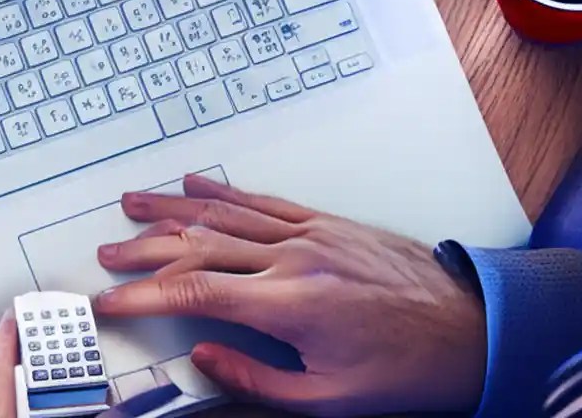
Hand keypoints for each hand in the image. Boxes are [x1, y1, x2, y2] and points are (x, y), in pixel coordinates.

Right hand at [92, 174, 486, 417]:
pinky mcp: (326, 221)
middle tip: (106, 257)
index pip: (196, 293)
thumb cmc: (410, 368)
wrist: (474, 328)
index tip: (112, 302)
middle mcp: (295, 258)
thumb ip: (258, 381)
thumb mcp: (331, 399)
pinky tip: (195, 185)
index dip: (144, 296)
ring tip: (131, 207)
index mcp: (293, 305)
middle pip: (199, 246)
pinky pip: (262, 200)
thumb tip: (204, 357)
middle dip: (143, 252)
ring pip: (223, 214)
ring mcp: (310, 233)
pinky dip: (223, 192)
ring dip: (170, 211)